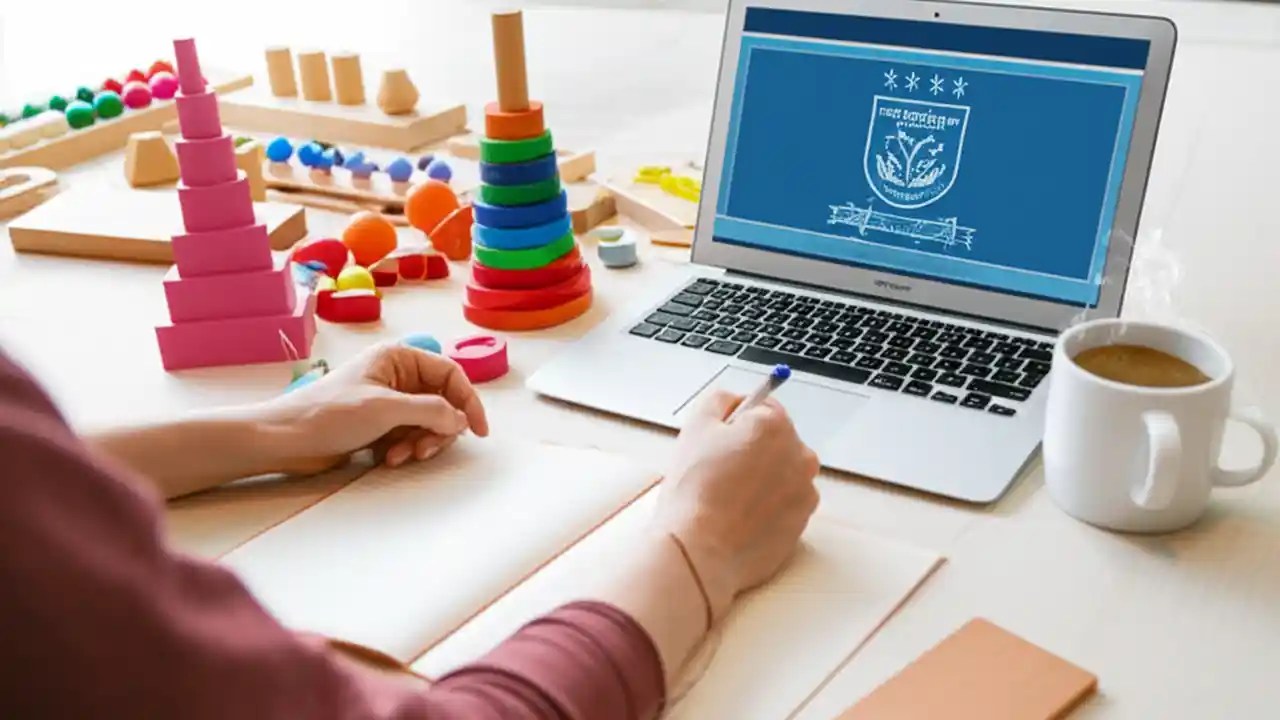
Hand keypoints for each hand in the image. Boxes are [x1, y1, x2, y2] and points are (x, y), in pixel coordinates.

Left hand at [255, 342, 489, 474]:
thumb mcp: (385, 408)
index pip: (450, 375)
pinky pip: (409, 435)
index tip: (479, 430)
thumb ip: (430, 411)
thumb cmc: (328, 414)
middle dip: (438, 429)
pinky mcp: (379, 424)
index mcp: (399, 357)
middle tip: (424, 450)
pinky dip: (404, 448)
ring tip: (397, 457)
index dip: (468, 401)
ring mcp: (388, 400)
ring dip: (419, 443)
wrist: (284, 439)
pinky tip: (385, 458)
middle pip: (442, 402)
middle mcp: (397, 375)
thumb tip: (461, 420)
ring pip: (427, 423)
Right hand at [652, 390, 819, 617]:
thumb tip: (734, 400)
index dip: (737, 423)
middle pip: (776, 441)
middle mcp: (800, 455)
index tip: (721, 442)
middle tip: (719, 472)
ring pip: (781, 474)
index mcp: (776, 426)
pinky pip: (784, 505)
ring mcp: (805, 492)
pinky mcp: (802, 523)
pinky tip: (739, 518)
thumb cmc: (695, 492)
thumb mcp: (695, 427)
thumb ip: (720, 401)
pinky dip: (767, 508)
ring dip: (761, 480)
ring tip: (727, 499)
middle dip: (752, 451)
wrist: (701, 551)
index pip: (763, 408)